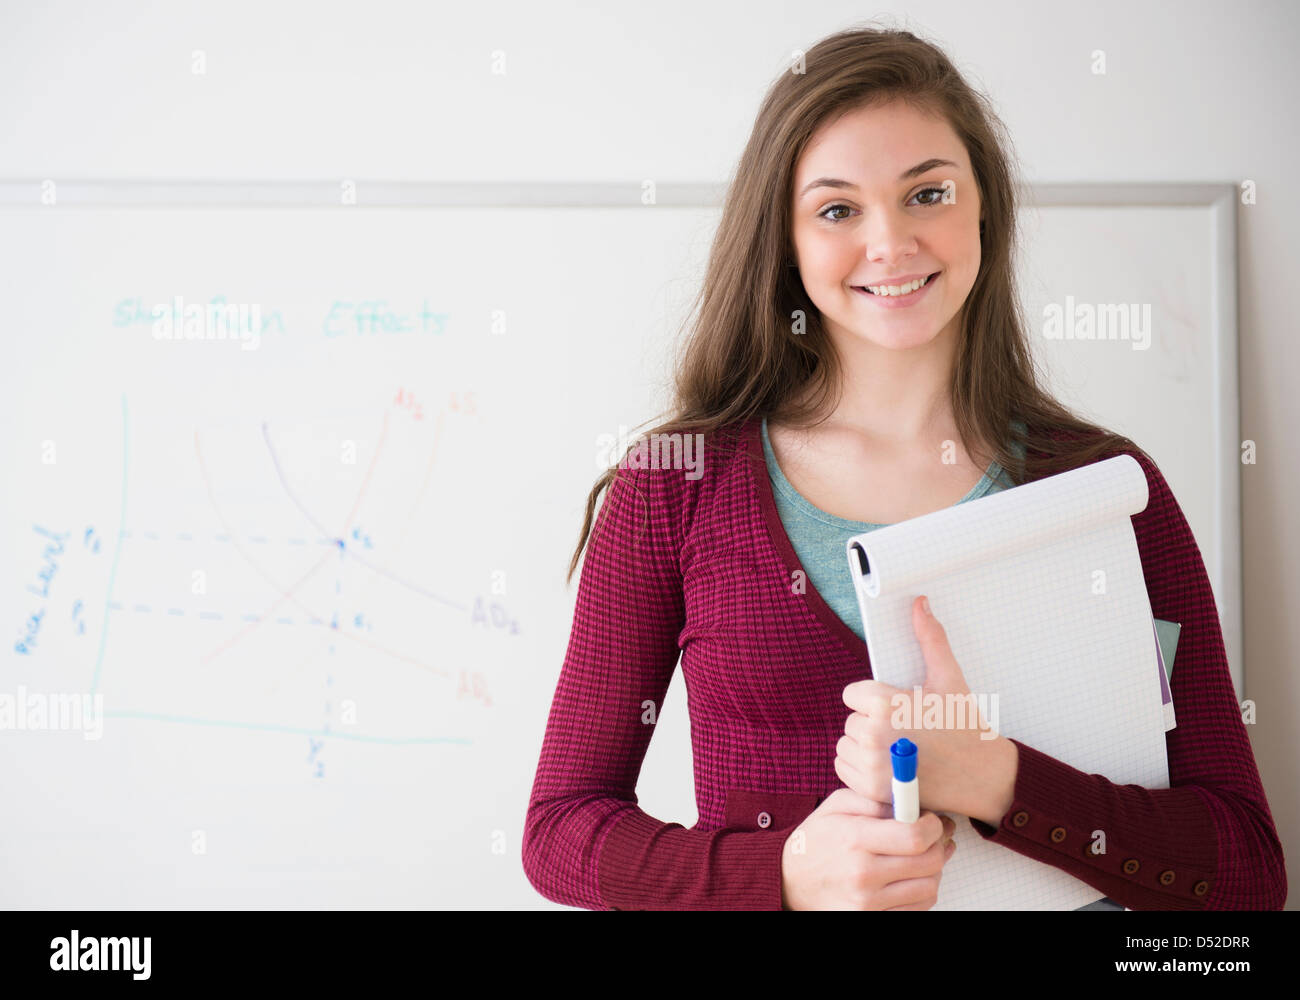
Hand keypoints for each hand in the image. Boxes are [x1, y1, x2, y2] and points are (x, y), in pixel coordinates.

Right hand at [780, 788, 956, 909]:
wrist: (789, 881)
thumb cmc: (816, 840)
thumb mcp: (837, 806)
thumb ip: (875, 799)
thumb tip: (913, 802)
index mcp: (855, 839)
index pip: (915, 836)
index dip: (934, 826)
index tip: (933, 819)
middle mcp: (863, 874)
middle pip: (929, 863)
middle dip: (940, 844)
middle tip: (938, 835)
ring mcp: (868, 903)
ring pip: (929, 888)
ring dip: (936, 869)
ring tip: (926, 855)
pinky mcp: (871, 919)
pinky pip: (918, 908)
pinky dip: (923, 890)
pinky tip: (914, 876)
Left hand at [834, 595, 1018, 824]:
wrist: (984, 776)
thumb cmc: (965, 725)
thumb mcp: (948, 678)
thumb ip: (929, 639)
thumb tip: (920, 603)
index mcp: (885, 703)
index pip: (852, 693)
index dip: (872, 699)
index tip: (896, 707)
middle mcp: (873, 734)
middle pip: (851, 719)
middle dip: (872, 722)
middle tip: (903, 730)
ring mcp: (871, 765)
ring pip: (845, 745)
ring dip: (863, 746)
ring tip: (895, 748)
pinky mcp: (871, 789)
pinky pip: (845, 769)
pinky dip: (860, 769)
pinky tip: (888, 766)